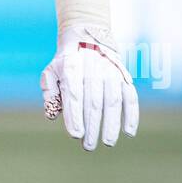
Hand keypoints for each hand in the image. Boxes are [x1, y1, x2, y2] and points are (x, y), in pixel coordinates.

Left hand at [40, 24, 138, 151]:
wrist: (87, 37)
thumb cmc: (66, 62)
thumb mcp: (51, 71)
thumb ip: (50, 92)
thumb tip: (52, 115)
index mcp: (71, 67)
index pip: (74, 93)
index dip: (75, 115)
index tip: (75, 134)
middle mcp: (93, 69)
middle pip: (93, 101)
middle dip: (92, 126)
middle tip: (88, 145)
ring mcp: (111, 72)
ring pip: (112, 101)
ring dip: (111, 124)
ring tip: (107, 142)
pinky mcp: (123, 76)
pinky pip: (130, 97)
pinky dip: (131, 115)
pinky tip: (128, 132)